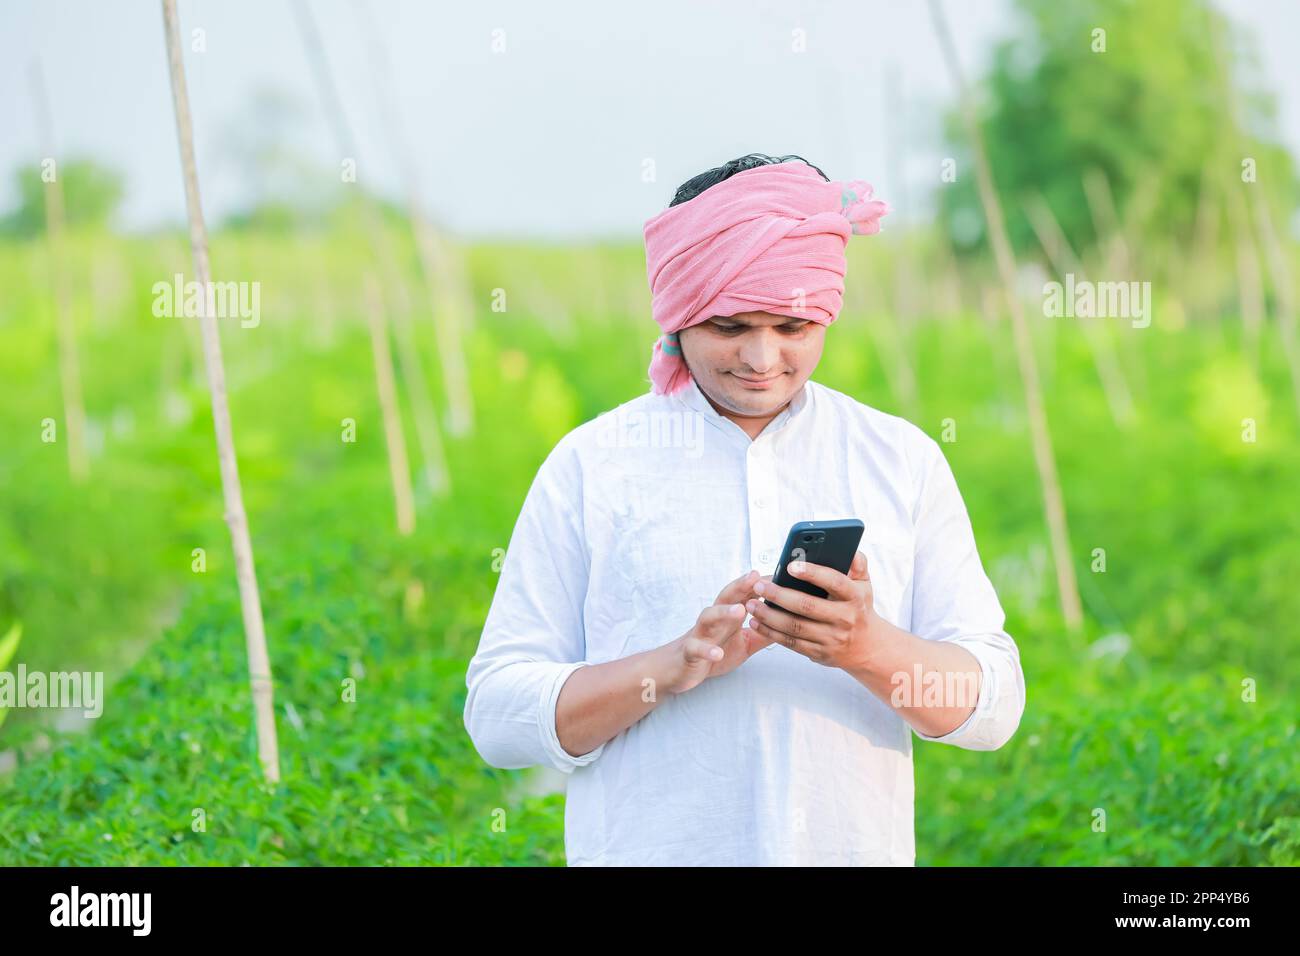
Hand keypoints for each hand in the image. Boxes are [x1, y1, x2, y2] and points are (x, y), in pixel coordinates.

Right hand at [663, 570, 775, 693]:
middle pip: (727, 596)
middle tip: (756, 577)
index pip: (746, 593)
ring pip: (709, 616)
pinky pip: (697, 648)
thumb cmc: (715, 648)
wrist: (680, 667)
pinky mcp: (690, 651)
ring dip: (724, 612)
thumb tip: (791, 622)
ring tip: (739, 610)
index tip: (779, 574)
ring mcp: (701, 633)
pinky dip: (706, 650)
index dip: (761, 584)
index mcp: (730, 614)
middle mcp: (715, 619)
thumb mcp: (746, 642)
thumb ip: (765, 631)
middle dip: (741, 585)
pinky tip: (717, 653)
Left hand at [745, 551, 876, 669]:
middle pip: (807, 606)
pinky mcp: (820, 653)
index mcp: (854, 597)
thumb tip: (850, 550)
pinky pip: (791, 643)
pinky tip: (757, 622)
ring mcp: (831, 638)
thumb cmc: (859, 608)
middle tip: (759, 586)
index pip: (834, 582)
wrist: (867, 647)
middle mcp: (844, 618)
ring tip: (751, 604)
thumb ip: (858, 564)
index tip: (791, 565)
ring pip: (795, 626)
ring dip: (769, 616)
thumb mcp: (864, 585)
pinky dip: (771, 632)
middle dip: (779, 595)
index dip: (813, 573)